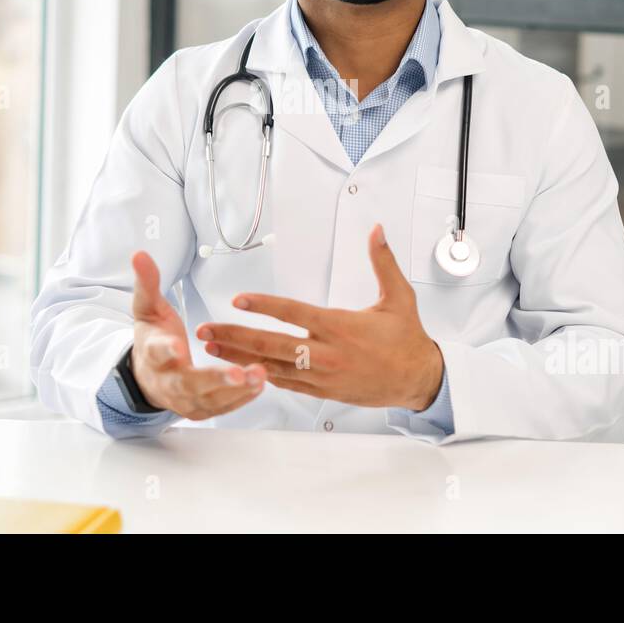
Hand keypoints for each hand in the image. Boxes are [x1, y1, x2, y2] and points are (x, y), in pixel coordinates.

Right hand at [129, 250, 266, 420]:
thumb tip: (139, 254)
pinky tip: (260, 384)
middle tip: (239, 372)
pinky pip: (221, 407)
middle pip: (188, 384)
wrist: (146, 377)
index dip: (166, 350)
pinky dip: (241, 398)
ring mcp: (183, 400)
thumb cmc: (153, 339)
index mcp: (152, 353)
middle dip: (214, 379)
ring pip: (210, 400)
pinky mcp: (199, 410)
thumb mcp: (147, 309)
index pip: (156, 352)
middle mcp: (166, 381)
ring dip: (236, 390)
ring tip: (260, 375)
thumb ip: (147, 283)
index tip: (178, 346)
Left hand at [194, 224, 444, 410]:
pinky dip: (261, 375)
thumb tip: (377, 230)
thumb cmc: (407, 339)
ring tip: (212, 349)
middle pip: (270, 345)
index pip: (293, 314)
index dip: (263, 306)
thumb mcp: (399, 297)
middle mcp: (326, 353)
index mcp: (340, 327)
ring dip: (239, 358)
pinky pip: (286, 383)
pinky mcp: (322, 391)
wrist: (417, 379)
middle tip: (206, 330)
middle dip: (234, 336)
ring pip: (272, 367)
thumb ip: (383, 262)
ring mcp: (322, 376)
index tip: (238, 299)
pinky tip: (242, 368)